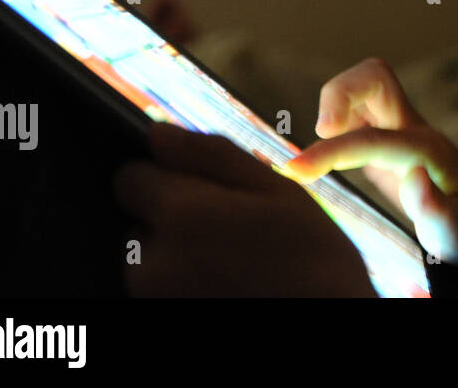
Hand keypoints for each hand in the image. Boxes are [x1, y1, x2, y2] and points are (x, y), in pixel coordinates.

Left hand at [112, 122, 377, 296]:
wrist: (327, 324)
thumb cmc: (313, 261)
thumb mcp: (276, 191)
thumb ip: (210, 155)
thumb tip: (156, 133)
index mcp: (180, 214)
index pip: (129, 177)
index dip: (166, 177)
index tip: (203, 191)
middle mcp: (151, 262)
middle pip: (138, 223)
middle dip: (173, 221)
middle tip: (231, 232)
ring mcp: (153, 298)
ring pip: (150, 261)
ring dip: (178, 257)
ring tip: (233, 264)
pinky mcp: (161, 316)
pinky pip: (162, 290)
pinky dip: (185, 285)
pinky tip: (225, 285)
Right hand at [283, 57, 457, 263]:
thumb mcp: (455, 231)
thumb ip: (435, 209)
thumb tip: (414, 176)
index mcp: (426, 150)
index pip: (373, 139)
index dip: (331, 150)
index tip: (295, 168)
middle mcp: (412, 129)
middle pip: (374, 77)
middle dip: (337, 94)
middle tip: (321, 133)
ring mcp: (399, 127)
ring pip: (363, 84)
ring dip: (334, 104)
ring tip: (323, 149)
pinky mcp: (386, 133)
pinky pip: (356, 105)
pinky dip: (334, 115)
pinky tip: (328, 151)